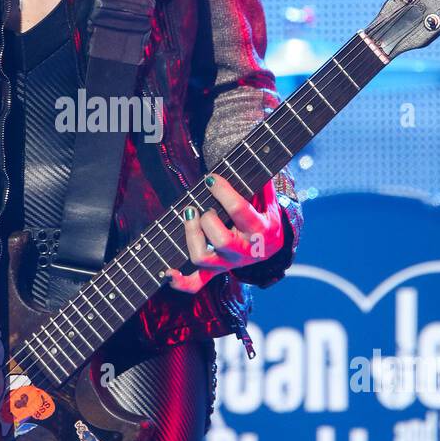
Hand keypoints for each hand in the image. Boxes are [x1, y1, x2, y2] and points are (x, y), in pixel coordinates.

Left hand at [163, 174, 284, 294]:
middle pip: (221, 240)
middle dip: (207, 219)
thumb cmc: (264, 214)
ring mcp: (229, 264)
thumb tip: (254, 156)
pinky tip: (167, 272)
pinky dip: (181, 281)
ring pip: (204, 259)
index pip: (240, 210)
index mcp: (260, 230)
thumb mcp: (268, 198)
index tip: (211, 178)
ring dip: (191, 236)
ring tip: (189, 216)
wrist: (272, 246)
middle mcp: (245, 251)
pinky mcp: (216, 272)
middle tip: (203, 207)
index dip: (223, 192)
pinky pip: (196, 284)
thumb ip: (260, 181)